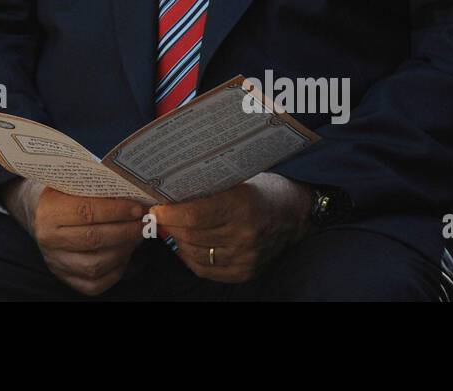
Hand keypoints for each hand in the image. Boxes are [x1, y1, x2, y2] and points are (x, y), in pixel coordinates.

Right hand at [1, 179, 145, 295]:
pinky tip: (125, 254)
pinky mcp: (66, 279)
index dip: (116, 211)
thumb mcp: (73, 186)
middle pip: (93, 239)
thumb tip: (131, 192)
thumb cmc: (65, 199)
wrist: (44, 220)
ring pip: (96, 264)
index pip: (86, 212)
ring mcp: (57, 262)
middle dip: (125, 231)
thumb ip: (97, 189)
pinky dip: (116, 270)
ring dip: (123, 250)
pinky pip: (96, 283)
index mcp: (50, 211)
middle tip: (143, 224)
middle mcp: (49, 239)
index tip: (136, 208)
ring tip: (136, 237)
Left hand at [150, 173, 312, 282]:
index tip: (156, 208)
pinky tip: (184, 245)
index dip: (170, 213)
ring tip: (170, 228)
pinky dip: (189, 258)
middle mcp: (245, 235)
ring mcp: (246, 257)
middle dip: (169, 226)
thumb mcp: (237, 181)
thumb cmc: (262, 190)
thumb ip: (207, 188)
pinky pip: (206, 270)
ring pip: (195, 253)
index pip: (194, 216)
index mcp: (242, 206)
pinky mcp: (246, 272)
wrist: (296, 213)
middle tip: (158, 216)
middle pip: (191, 235)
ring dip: (177, 241)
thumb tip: (168, 191)